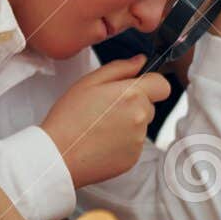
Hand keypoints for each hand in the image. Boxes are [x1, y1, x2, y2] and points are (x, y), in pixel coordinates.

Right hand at [41, 56, 170, 185]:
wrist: (58, 155)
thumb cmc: (69, 117)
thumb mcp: (89, 82)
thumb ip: (120, 68)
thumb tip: (141, 61)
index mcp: (132, 95)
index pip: (162, 85)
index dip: (150, 83)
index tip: (135, 87)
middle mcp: (141, 118)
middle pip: (150, 105)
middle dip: (134, 103)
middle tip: (106, 108)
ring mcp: (138, 141)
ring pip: (141, 125)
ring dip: (127, 123)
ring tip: (100, 127)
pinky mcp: (133, 158)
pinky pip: (134, 144)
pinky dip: (122, 142)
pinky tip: (101, 142)